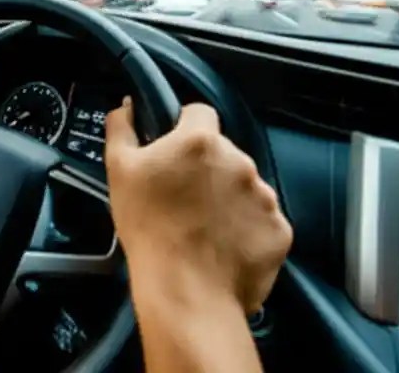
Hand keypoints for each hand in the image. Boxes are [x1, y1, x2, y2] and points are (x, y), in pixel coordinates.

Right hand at [105, 99, 291, 313]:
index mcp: (201, 142)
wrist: (185, 292)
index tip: (175, 152)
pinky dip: (247, 229)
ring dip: (228, 199)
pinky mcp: (279, 229)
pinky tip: (223, 246)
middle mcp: (239, 162)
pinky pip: (262, 221)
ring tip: (203, 228)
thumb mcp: (119, 172)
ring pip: (245, 187)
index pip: (199, 113)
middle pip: (224, 154)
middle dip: (207, 170)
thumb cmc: (148, 231)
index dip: (185, 128)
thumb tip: (127, 107)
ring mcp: (264, 196)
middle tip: (183, 199)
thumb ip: (123, 129)